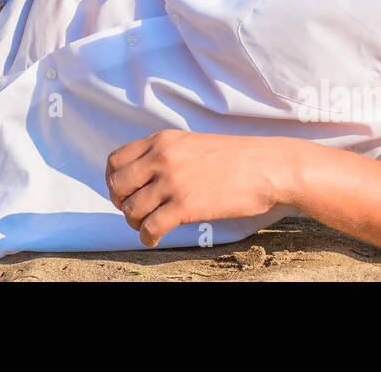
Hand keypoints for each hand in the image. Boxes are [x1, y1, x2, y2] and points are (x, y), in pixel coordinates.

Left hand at [105, 130, 291, 247]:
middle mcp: (161, 158)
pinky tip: (155, 239)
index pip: (115, 160)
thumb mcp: (191, 144)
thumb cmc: (234, 158)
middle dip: (120, 202)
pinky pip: (150, 228)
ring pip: (131, 209)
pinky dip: (147, 238)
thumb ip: (165, 154)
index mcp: (161, 140)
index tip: (125, 192)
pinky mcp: (185, 207)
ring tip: (148, 226)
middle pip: (117, 185)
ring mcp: (172, 182)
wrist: (265, 167)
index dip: (114, 180)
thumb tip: (143, 175)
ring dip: (135, 223)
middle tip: (135, 211)